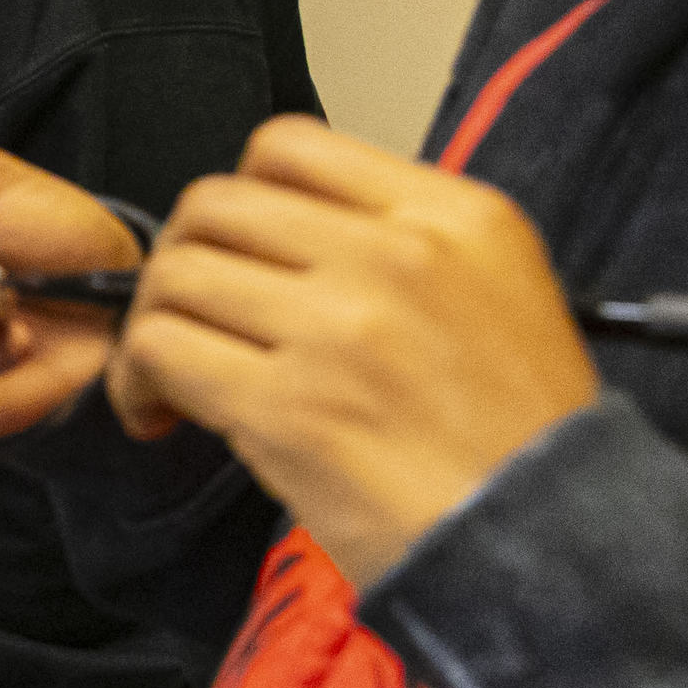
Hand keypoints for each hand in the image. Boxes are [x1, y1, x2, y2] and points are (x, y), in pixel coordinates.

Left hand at [109, 116, 599, 581]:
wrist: (548, 542)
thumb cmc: (517, 436)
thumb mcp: (499, 292)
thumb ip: (400, 243)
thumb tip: (282, 233)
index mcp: (453, 215)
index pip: (289, 145)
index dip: (239, 196)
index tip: (236, 249)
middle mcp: (396, 256)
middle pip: (215, 205)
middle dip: (181, 257)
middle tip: (188, 313)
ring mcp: (339, 328)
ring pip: (176, 275)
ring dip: (152, 324)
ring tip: (170, 376)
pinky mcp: (289, 407)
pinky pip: (162, 351)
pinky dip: (138, 382)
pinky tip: (162, 414)